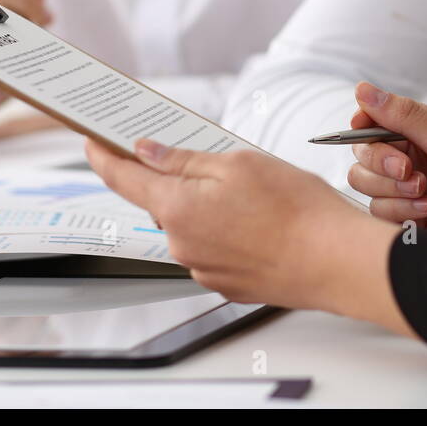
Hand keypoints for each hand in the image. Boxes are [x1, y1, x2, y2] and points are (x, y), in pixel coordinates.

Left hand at [85, 139, 399, 312]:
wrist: (334, 261)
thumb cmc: (295, 210)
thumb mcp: (239, 164)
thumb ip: (185, 160)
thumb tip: (147, 153)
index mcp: (176, 208)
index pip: (122, 179)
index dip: (103, 156)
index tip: (92, 142)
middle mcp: (181, 244)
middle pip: (163, 203)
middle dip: (179, 180)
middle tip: (210, 159)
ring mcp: (203, 269)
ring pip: (192, 226)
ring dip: (208, 207)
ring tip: (254, 194)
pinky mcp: (227, 283)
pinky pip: (214, 249)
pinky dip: (228, 231)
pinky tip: (260, 221)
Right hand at [345, 82, 426, 229]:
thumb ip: (405, 117)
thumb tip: (364, 90)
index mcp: (422, 132)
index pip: (375, 122)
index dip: (363, 124)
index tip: (360, 126)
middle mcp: (412, 158)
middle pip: (363, 156)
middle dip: (381, 163)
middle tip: (409, 171)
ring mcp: (409, 189)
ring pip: (367, 186)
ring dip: (394, 190)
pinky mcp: (409, 219)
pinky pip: (380, 213)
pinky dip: (402, 212)